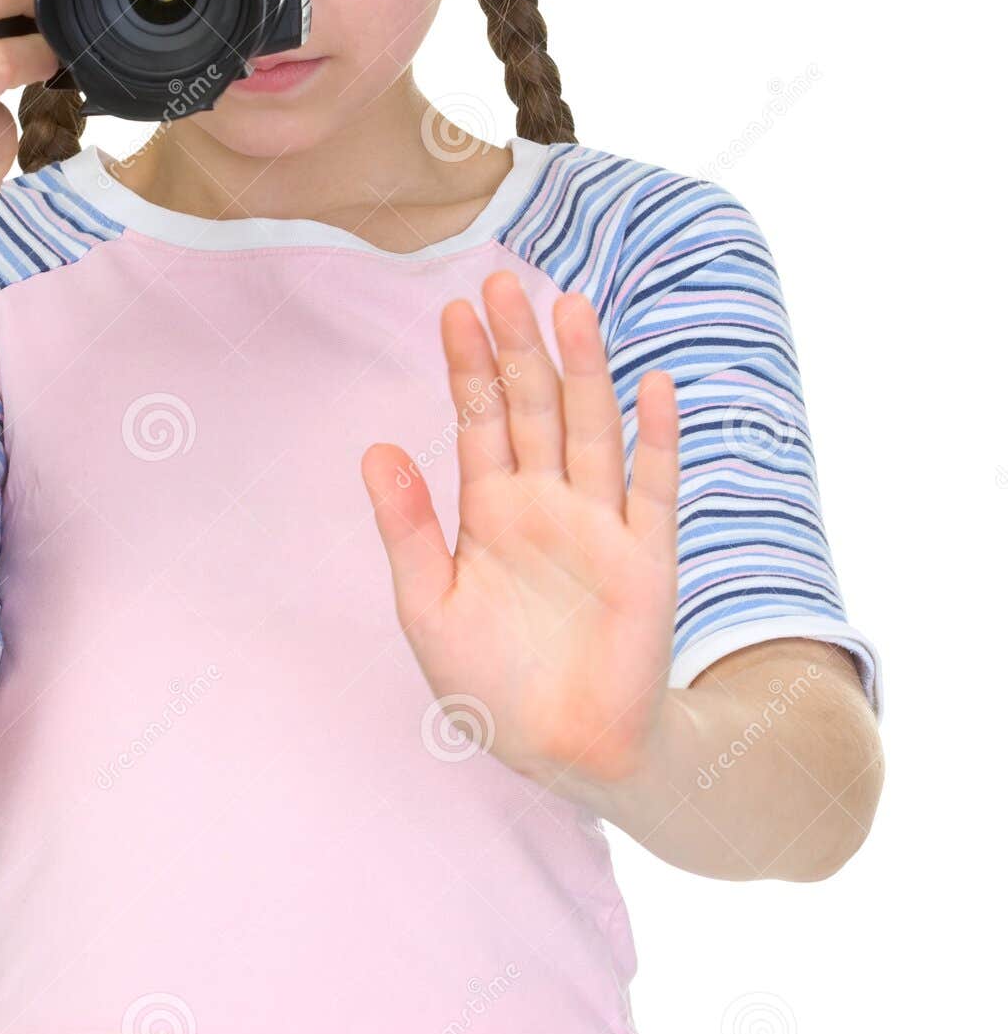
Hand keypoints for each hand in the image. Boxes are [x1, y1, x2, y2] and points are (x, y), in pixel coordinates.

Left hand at [360, 270, 680, 789]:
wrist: (564, 751)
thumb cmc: (489, 684)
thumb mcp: (429, 607)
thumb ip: (407, 528)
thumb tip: (375, 447)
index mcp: (490, 510)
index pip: (479, 420)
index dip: (468, 366)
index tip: (453, 308)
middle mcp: (545, 503)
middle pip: (534, 407)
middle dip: (518, 348)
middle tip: (504, 282)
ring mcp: (599, 524)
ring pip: (592, 429)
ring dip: (583, 370)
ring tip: (570, 307)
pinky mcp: (648, 559)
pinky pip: (655, 488)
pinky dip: (659, 438)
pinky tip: (655, 384)